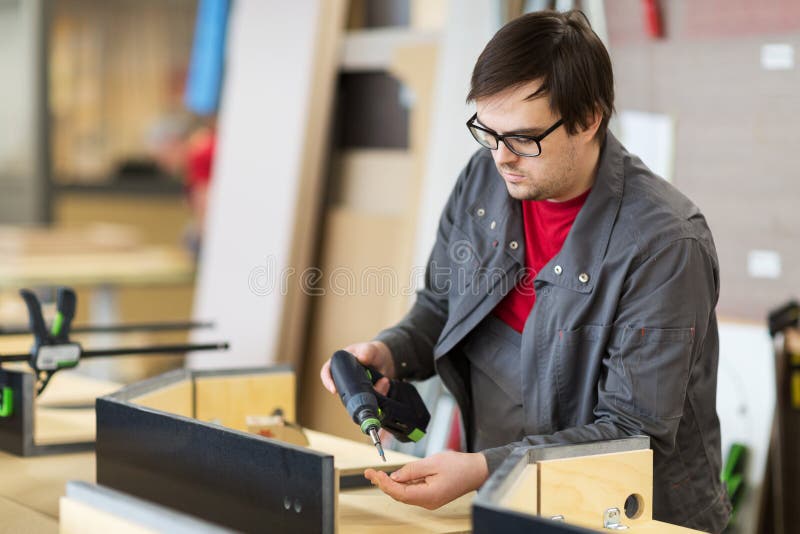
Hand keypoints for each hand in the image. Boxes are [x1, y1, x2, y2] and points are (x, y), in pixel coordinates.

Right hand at [320, 341, 394, 394]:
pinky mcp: (363, 396)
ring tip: (383, 381)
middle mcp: (343, 378)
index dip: (327, 381)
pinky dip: (378, 394)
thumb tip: (362, 358)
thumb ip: (367, 351)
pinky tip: (385, 384)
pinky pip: (368, 401)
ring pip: (356, 399)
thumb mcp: (370, 349)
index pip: (326, 372)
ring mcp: (353, 389)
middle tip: (370, 389)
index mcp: (339, 363)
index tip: (334, 389)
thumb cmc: (372, 352)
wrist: (384, 360)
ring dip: (371, 393)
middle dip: (353, 394)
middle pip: (341, 391)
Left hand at [364, 451, 488, 509]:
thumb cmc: (459, 466)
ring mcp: (429, 500)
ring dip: (392, 484)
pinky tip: (396, 476)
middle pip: (400, 495)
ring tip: (378, 474)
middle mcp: (428, 502)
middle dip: (383, 484)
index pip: (399, 492)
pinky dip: (403, 483)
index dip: (384, 484)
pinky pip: (413, 490)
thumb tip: (395, 477)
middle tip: (370, 473)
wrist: (476, 470)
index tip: (374, 474)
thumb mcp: (432, 463)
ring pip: (405, 493)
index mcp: (428, 496)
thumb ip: (411, 470)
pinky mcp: (431, 495)